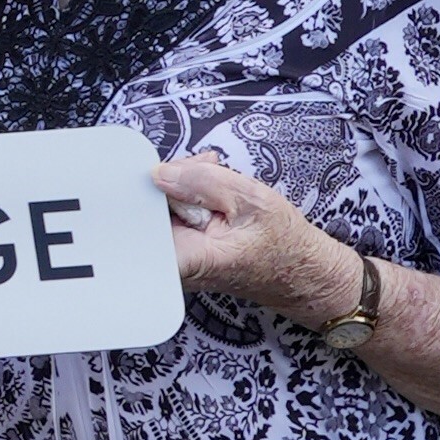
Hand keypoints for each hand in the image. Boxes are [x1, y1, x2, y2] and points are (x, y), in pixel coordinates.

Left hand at [149, 155, 362, 327]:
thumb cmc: (284, 245)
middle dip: (169, 180)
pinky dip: (187, 197)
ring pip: (159, 212)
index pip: (139, 226)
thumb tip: (162, 173)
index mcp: (188, 260)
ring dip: (181, 186)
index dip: (144, 192)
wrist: (300, 273)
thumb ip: (203, 182)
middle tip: (202, 166)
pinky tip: (210, 193)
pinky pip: (170, 217)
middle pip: (146, 213)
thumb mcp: (252, 200)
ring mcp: (175, 261)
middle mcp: (174, 267)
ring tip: (213, 180)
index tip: (161, 171)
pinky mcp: (180, 251)